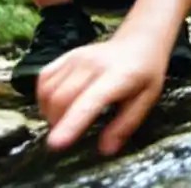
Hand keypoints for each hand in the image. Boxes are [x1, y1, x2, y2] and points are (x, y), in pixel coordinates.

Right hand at [37, 36, 167, 154]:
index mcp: (118, 77)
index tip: (56, 143)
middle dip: (58, 123)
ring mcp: (78, 57)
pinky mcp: (67, 55)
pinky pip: (44, 77)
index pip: (89, 102)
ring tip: (64, 119)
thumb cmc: (144, 73)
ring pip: (49, 90)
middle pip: (62, 98)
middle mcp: (94, 65)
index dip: (71, 123)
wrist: (139, 42)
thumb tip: (106, 150)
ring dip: (49, 111)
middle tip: (68, 134)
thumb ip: (125, 125)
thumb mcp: (147, 99)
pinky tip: (55, 104)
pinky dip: (43, 96)